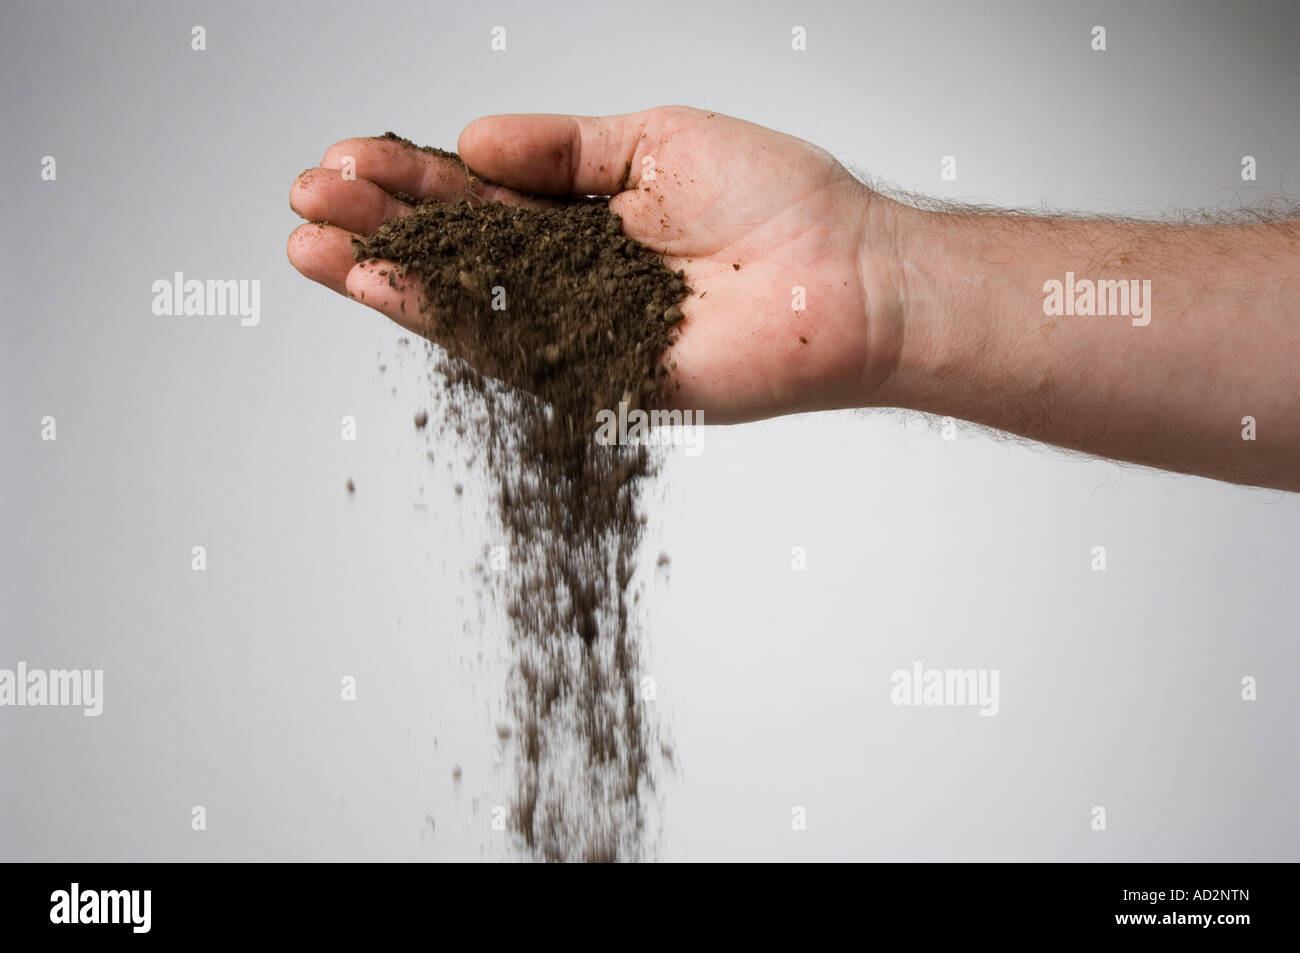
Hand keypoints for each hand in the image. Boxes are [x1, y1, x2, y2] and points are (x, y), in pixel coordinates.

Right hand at [288, 106, 903, 422]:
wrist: (848, 277)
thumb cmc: (777, 200)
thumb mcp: (655, 140)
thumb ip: (562, 148)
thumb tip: (469, 138)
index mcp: (588, 216)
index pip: (481, 194)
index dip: (413, 178)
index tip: (345, 159)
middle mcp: (573, 277)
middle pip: (459, 250)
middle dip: (381, 224)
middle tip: (306, 198)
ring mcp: (580, 331)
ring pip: (467, 302)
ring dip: (387, 275)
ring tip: (312, 245)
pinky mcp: (595, 378)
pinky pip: (508, 347)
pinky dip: (443, 318)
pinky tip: (383, 287)